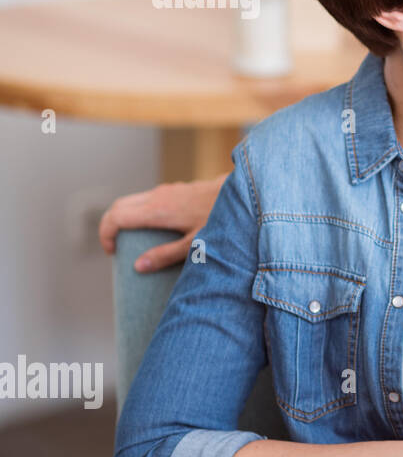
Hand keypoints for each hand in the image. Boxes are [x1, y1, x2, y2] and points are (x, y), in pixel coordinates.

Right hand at [98, 174, 227, 271]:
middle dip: (110, 226)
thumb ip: (166, 255)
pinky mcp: (176, 190)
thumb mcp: (195, 244)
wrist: (244, 193)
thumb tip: (138, 266)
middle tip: (116, 249)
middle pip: (119, 206)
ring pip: (133, 200)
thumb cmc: (221, 220)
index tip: (113, 253)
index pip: (115, 216)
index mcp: (157, 210)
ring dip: (125, 218)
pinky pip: (148, 199)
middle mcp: (158, 196)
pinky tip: (154, 230)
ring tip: (133, 241)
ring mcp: (167, 190)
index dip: (105, 234)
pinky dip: (139, 213)